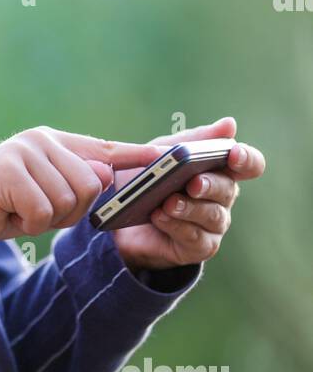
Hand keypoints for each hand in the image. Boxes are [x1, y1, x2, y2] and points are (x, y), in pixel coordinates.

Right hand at [0, 125, 162, 254]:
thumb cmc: (0, 209)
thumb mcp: (46, 198)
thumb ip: (78, 187)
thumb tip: (106, 177)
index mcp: (54, 142)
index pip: (106, 149)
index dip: (139, 156)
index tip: (169, 155)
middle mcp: (41, 140)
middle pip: (92, 185)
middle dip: (70, 211)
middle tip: (35, 211)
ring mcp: (24, 152)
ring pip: (70, 200)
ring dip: (46, 219)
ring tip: (18, 211)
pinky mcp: (8, 172)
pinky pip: (43, 211)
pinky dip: (27, 225)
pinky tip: (6, 215)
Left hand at [110, 116, 266, 272]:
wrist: (123, 216)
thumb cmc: (151, 179)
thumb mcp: (164, 153)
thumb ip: (194, 139)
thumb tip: (230, 124)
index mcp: (220, 171)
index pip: (249, 165)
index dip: (246, 159)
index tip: (233, 153)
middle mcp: (223, 198)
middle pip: (228, 189)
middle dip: (210, 185)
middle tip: (193, 183)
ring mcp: (213, 224)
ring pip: (212, 215)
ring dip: (190, 208)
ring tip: (168, 202)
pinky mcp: (199, 247)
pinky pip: (194, 237)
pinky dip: (176, 226)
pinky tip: (159, 216)